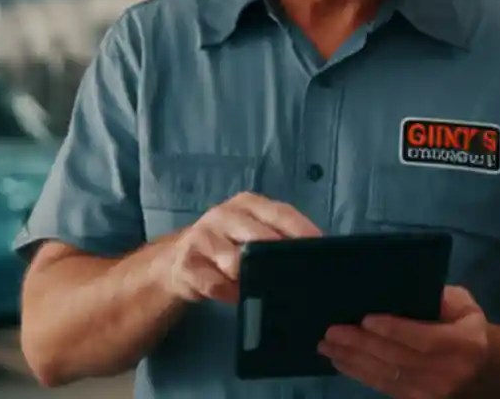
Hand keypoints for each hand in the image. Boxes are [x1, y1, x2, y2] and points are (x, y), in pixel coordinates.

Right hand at [163, 192, 320, 303]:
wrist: (179, 258)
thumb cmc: (228, 243)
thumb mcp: (252, 231)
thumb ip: (278, 235)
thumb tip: (313, 252)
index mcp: (246, 203)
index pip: (280, 213)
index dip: (302, 231)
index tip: (320, 248)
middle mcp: (223, 215)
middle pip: (259, 237)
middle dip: (278, 257)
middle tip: (297, 276)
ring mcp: (202, 238)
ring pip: (236, 263)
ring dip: (251, 278)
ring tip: (263, 288)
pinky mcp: (187, 265)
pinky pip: (217, 285)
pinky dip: (231, 293)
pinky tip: (237, 296)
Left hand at [319, 285, 489, 398]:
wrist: (481, 369)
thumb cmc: (467, 327)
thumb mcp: (463, 305)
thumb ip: (440, 297)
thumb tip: (404, 289)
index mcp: (463, 344)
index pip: (424, 340)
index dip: (394, 330)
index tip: (365, 319)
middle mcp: (448, 373)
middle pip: (398, 360)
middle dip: (362, 345)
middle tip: (332, 332)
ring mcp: (432, 393)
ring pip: (387, 376)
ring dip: (353, 361)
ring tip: (327, 347)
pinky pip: (384, 388)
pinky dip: (359, 374)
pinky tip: (341, 362)